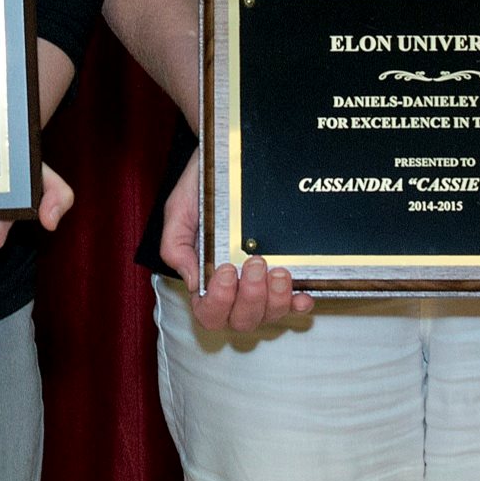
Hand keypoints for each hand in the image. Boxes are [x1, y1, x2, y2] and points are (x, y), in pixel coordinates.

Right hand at [155, 144, 312, 332]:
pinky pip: (294, 303)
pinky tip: (303, 294)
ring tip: (279, 271)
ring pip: (269, 315)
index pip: (209, 312)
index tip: (225, 269)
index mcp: (204, 278)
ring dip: (275, 300)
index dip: (219, 300)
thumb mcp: (179, 212)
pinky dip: (299, 304)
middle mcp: (234, 289)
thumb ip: (176, 246)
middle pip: (242, 321)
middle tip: (255, 263)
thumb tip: (194, 281)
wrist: (230, 160)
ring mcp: (261, 285)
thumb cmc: (202, 188)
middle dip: (250, 298)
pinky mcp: (285, 275)